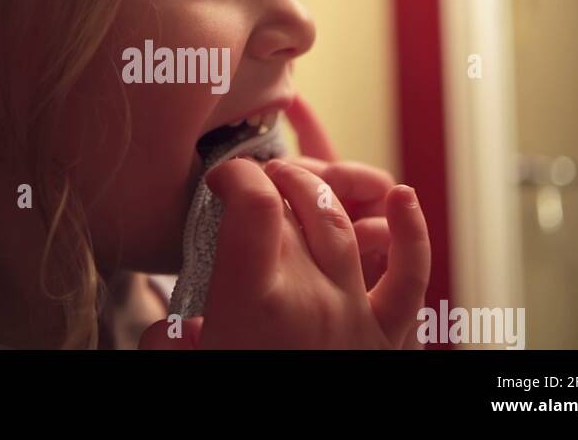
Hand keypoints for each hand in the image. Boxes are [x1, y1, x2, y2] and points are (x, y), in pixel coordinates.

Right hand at [140, 97, 430, 348]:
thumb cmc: (237, 403)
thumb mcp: (187, 370)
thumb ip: (168, 342)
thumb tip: (165, 323)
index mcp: (254, 303)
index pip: (254, 206)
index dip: (236, 176)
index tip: (222, 177)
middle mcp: (310, 299)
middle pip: (298, 207)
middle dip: (272, 180)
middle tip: (252, 185)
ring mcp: (354, 313)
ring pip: (347, 226)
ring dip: (321, 193)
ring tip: (296, 183)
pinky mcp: (385, 336)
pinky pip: (407, 278)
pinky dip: (412, 234)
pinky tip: (403, 196)